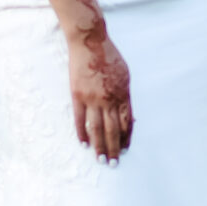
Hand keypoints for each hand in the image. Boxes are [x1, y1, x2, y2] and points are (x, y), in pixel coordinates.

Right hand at [67, 21, 133, 160]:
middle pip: (113, 129)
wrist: (89, 41)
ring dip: (99, 146)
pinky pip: (80, 119)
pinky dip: (82, 133)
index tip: (124, 150)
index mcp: (123, 93)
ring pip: (97, 128)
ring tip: (100, 159)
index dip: (126, 138)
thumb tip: (129, 117)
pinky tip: (84, 144)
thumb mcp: (124, 75)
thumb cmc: (108, 57)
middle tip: (113, 163)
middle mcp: (109, 98)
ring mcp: (92, 98)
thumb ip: (125, 96)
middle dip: (114, 148)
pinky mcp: (77, 95)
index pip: (126, 122)